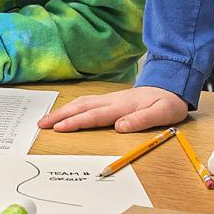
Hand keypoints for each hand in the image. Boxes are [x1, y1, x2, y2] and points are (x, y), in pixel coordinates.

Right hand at [37, 86, 188, 132]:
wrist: (173, 85)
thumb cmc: (168, 102)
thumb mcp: (162, 113)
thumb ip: (141, 120)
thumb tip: (119, 126)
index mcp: (122, 106)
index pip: (94, 115)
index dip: (76, 122)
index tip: (59, 128)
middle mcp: (112, 101)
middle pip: (81, 107)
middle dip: (60, 116)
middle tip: (41, 124)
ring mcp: (110, 99)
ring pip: (82, 103)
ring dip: (63, 111)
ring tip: (47, 119)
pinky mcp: (111, 100)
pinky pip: (87, 102)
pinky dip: (72, 107)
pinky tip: (66, 111)